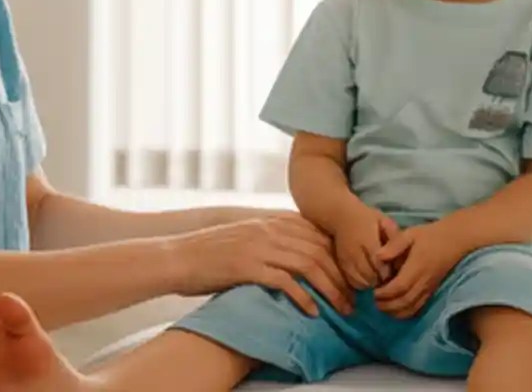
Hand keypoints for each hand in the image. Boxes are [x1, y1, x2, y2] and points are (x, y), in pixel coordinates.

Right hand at [171, 212, 353, 316]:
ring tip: (342, 308)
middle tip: (353, 298)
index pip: (319, 234)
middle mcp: (269, 228)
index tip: (350, 277)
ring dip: (331, 289)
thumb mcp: (247, 236)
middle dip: (342, 276)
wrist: (177, 257)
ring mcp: (259, 245)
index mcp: (271, 220)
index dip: (339, 256)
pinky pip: (286, 281)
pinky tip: (312, 312)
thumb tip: (301, 254)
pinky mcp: (248, 265)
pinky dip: (304, 297)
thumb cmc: (211, 251)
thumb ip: (273, 238)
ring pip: (310, 264)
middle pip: (320, 249)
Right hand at [333, 204, 400, 290]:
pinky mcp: (342, 265)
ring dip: (372, 284)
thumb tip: (402, 255)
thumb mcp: (384, 221)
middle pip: (370, 276)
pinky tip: (368, 279)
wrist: (341, 216)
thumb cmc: (367, 218)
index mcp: (367, 241)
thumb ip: (394, 237)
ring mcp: (346, 260)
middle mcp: (355, 252)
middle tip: (389, 278)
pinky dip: (362, 285)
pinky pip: (353, 282)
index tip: (395, 271)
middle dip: (381, 281)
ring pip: (361, 282)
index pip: (379, 265)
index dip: (388, 272)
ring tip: (379, 279)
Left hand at [372, 221, 467, 318]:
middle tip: (373, 301)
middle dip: (387, 305)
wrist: (454, 241)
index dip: (385, 293)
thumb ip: (394, 245)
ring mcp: (429, 288)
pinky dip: (405, 313)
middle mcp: (424, 281)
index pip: (400, 286)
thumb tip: (377, 256)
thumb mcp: (410, 234)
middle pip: (404, 301)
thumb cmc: (429, 235)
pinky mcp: (431, 292)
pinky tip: (394, 309)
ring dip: (395, 312)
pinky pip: (418, 308)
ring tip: (381, 306)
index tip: (373, 291)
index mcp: (417, 267)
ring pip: (411, 308)